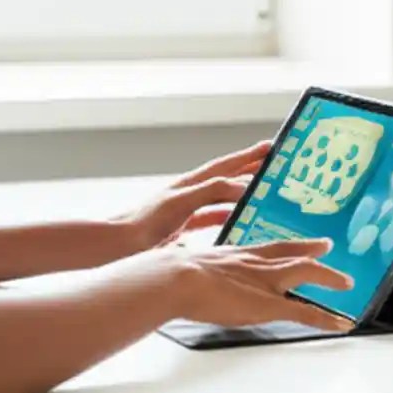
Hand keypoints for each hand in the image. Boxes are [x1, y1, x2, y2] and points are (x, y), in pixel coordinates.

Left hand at [119, 140, 273, 249]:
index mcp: (189, 183)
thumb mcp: (181, 203)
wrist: (118, 245)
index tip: (272, 147)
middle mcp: (189, 193)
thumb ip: (211, 192)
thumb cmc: (144, 223)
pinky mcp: (181, 228)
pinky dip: (228, 219)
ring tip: (264, 193)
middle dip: (250, 170)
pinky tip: (240, 224)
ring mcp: (185, 210)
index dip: (249, 156)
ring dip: (242, 195)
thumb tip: (244, 186)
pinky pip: (211, 220)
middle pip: (226, 178)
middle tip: (275, 164)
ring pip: (221, 198)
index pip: (226, 166)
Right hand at [167, 238, 355, 331]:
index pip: (269, 245)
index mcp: (237, 254)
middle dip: (312, 249)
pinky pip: (306, 311)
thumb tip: (177, 262)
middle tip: (327, 246)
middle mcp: (256, 263)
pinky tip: (340, 324)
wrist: (177, 278)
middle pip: (291, 252)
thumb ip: (189, 264)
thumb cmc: (173, 273)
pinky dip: (326, 318)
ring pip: (306, 273)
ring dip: (328, 277)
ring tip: (345, 283)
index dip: (285, 242)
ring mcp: (266, 281)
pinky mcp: (270, 304)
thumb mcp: (185, 263)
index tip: (297, 239)